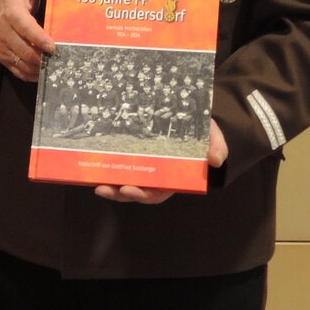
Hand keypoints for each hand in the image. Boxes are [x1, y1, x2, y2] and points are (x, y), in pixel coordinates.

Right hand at [0, 0, 61, 81]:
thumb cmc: (11, 1)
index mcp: (11, 12)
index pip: (24, 27)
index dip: (38, 38)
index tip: (53, 46)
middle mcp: (4, 31)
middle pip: (23, 49)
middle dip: (42, 57)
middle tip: (61, 60)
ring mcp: (2, 47)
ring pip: (20, 62)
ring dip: (38, 68)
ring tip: (55, 68)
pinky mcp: (2, 58)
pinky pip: (17, 71)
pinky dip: (31, 75)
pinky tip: (44, 74)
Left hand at [95, 118, 228, 204]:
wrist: (192, 114)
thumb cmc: (202, 129)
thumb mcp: (212, 134)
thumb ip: (216, 145)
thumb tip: (216, 160)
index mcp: (174, 176)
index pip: (157, 193)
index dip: (144, 194)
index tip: (129, 190)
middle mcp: (157, 175)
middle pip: (137, 190)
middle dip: (120, 193)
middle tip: (104, 188)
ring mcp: (144, 165)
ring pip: (125, 181)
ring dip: (110, 185)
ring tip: (96, 183)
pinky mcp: (133, 153)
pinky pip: (120, 165)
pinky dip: (107, 168)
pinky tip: (93, 165)